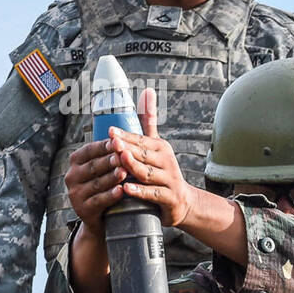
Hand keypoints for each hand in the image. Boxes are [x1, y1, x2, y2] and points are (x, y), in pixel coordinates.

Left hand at [64, 88, 194, 230]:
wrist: (183, 202)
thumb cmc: (162, 170)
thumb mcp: (156, 145)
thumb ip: (149, 121)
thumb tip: (147, 91)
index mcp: (161, 148)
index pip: (141, 140)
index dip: (126, 136)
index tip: (110, 131)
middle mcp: (167, 162)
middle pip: (144, 154)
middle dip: (128, 148)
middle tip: (113, 143)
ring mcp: (169, 180)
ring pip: (148, 173)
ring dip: (133, 167)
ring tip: (120, 161)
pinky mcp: (169, 198)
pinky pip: (153, 194)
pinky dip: (140, 191)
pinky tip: (126, 188)